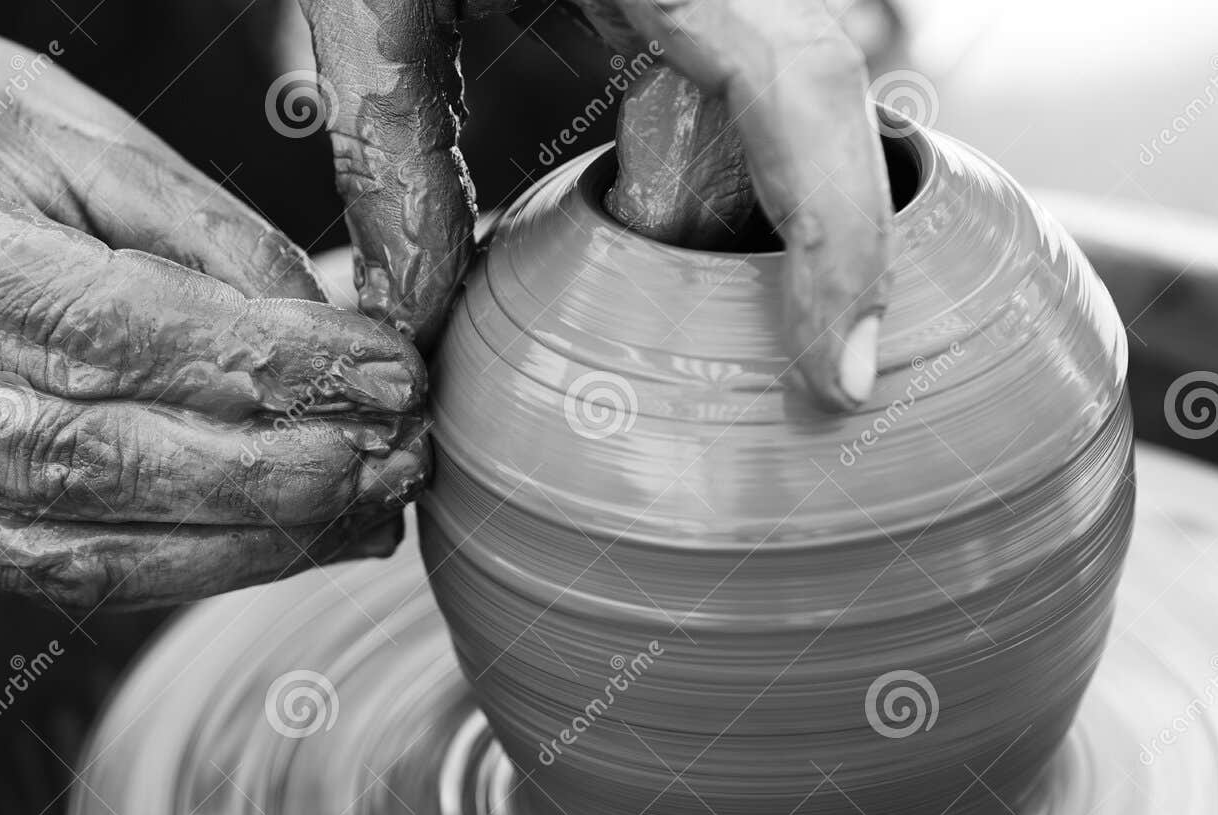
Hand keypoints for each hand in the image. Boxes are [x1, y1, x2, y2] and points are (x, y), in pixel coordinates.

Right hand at [0, 20, 426, 608]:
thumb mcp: (49, 126)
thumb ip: (189, 231)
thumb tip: (327, 334)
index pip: (123, 332)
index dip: (276, 369)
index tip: (391, 380)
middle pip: (107, 460)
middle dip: (279, 475)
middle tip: (398, 462)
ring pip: (81, 550)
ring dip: (242, 547)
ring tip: (357, 516)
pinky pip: (41, 576)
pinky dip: (168, 569)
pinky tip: (263, 547)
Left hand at [297, 0, 889, 407]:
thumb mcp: (374, 3)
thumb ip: (397, 160)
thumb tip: (419, 327)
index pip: (802, 85)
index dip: (840, 240)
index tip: (844, 374)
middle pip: (829, 93)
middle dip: (812, 236)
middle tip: (796, 360)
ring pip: (806, 71)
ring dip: (765, 188)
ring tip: (724, 291)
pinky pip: (760, 46)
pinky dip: (732, 138)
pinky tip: (674, 198)